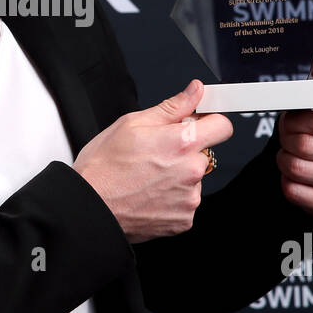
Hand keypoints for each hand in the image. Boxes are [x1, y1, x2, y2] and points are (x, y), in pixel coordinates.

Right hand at [73, 80, 233, 243]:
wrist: (89, 207)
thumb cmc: (104, 167)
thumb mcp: (132, 123)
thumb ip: (172, 107)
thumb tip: (194, 92)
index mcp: (182, 142)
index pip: (222, 126)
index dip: (209, 123)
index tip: (197, 126)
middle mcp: (191, 171)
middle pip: (204, 153)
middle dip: (186, 151)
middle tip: (156, 154)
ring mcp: (189, 198)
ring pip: (194, 179)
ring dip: (178, 176)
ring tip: (147, 177)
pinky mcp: (184, 220)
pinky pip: (186, 202)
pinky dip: (172, 199)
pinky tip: (149, 194)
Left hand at [275, 54, 312, 215]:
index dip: (295, 119)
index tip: (293, 118)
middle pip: (304, 146)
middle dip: (286, 138)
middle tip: (288, 136)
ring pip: (296, 169)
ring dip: (284, 159)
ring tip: (290, 152)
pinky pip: (294, 192)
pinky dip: (286, 181)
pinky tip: (295, 173)